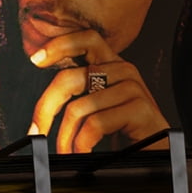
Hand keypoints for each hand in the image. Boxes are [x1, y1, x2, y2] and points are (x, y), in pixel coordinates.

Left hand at [28, 29, 170, 153]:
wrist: (157, 152)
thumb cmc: (125, 132)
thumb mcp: (98, 108)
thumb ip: (79, 95)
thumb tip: (41, 108)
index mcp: (112, 65)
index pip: (86, 39)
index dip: (59, 45)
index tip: (36, 60)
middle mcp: (124, 71)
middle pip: (69, 78)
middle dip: (45, 109)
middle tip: (34, 132)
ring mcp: (133, 88)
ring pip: (78, 108)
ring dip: (65, 138)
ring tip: (65, 152)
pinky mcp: (139, 108)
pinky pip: (95, 124)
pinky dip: (82, 145)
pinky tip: (82, 153)